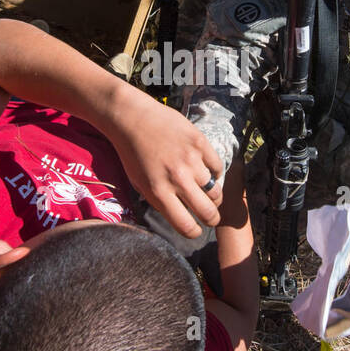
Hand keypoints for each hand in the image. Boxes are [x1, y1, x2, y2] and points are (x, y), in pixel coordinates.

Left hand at [107, 87, 221, 238]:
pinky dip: (214, 172)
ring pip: (215, 190)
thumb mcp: (138, 183)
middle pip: (208, 212)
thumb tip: (180, 217)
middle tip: (210, 217)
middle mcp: (177, 178)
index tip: (196, 231)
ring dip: (213, 196)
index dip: (194, 233)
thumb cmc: (132, 153)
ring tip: (208, 193)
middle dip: (211, 219)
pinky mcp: (200, 143)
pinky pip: (217, 167)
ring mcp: (191, 160)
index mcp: (159, 192)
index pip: (186, 225)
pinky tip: (206, 171)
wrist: (132, 117)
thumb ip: (159, 201)